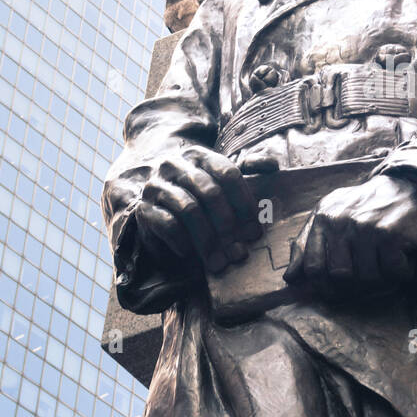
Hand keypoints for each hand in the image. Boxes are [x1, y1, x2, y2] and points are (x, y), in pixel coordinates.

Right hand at [135, 145, 262, 274]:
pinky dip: (181, 240)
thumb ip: (248, 169)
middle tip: (239, 252)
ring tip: (219, 261)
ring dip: (208, 240)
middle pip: (210, 192)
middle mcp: (176, 165)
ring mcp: (157, 186)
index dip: (245, 203)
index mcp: (200, 155)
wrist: (156, 194)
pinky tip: (190, 253)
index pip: (228, 174)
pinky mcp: (143, 208)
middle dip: (228, 226)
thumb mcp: (220, 177)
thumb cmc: (196, 189)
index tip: (255, 231)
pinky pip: (166, 223)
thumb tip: (273, 166)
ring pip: (189, 209)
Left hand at [283, 174, 416, 295]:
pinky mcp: (389, 233)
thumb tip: (290, 279)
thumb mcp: (332, 218)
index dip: (324, 285)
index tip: (339, 287)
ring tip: (387, 263)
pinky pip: (392, 272)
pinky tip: (403, 259)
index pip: (312, 267)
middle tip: (370, 276)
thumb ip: (306, 245)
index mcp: (323, 219)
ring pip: (366, 278)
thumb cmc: (368, 208)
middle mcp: (341, 221)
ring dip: (382, 278)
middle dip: (355, 284)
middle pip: (339, 277)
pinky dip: (401, 271)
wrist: (410, 186)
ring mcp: (365, 227)